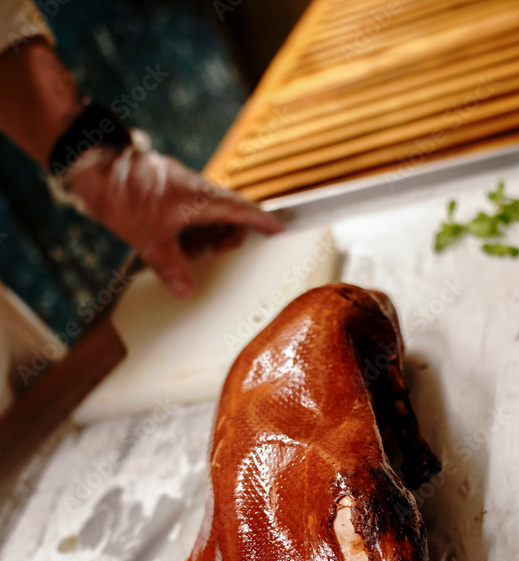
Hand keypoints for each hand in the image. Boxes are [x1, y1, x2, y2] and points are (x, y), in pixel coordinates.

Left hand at [64, 136, 282, 297]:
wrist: (93, 166)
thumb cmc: (125, 193)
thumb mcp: (149, 239)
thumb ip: (172, 267)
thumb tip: (187, 292)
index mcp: (202, 199)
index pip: (242, 210)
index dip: (263, 221)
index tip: (280, 229)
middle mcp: (197, 193)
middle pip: (227, 218)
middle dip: (225, 239)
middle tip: (217, 255)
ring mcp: (182, 193)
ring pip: (205, 220)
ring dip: (202, 239)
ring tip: (186, 254)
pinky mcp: (167, 196)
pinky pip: (187, 218)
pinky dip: (186, 234)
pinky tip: (172, 247)